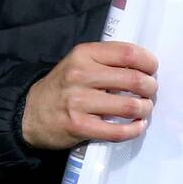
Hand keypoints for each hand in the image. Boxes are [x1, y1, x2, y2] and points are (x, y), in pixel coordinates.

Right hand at [22, 41, 158, 148]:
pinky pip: (117, 130)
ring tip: (144, 109)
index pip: (127, 52)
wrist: (30, 113)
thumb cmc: (62, 87)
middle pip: (134, 79)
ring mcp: (79, 102)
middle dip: (150, 87)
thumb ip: (106, 60)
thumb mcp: (78, 63)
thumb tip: (144, 67)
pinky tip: (137, 126)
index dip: (148, 62)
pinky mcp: (79, 126)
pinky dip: (134, 129)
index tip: (152, 69)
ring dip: (145, 108)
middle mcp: (80, 75)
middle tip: (150, 91)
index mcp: (83, 54)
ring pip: (129, 105)